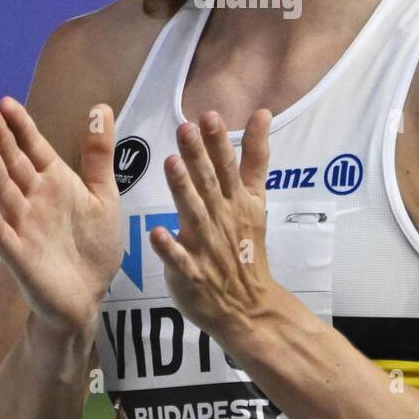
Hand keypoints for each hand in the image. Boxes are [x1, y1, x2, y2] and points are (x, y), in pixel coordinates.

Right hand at [0, 97, 121, 334]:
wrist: (89, 295)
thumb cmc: (93, 245)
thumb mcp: (103, 195)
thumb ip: (98, 155)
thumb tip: (100, 107)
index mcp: (53, 183)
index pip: (33, 148)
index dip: (20, 125)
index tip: (5, 101)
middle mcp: (33, 199)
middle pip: (13, 162)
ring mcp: (23, 226)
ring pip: (3, 190)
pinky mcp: (20, 255)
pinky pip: (3, 233)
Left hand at [149, 108, 280, 338]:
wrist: (250, 305)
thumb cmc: (247, 246)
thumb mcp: (256, 199)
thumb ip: (255, 156)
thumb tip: (263, 113)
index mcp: (236, 201)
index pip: (228, 166)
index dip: (218, 141)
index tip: (209, 116)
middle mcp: (222, 219)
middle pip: (209, 184)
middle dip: (198, 156)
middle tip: (185, 128)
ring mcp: (207, 247)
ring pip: (193, 214)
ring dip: (182, 190)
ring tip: (171, 164)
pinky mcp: (192, 274)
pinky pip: (179, 260)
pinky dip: (168, 248)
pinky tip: (155, 233)